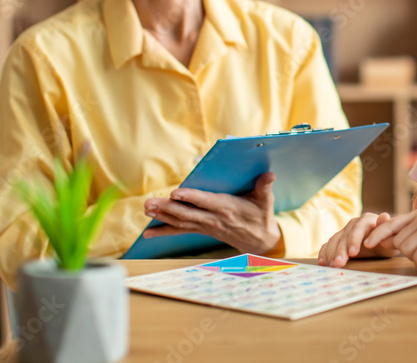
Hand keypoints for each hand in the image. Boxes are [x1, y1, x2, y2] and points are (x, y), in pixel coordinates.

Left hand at [142, 172, 281, 253]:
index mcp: (227, 208)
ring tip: (146, 210)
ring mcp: (205, 226)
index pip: (205, 202)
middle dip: (166, 208)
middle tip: (149, 203)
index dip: (190, 197)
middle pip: (186, 214)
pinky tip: (148, 233)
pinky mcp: (201, 230)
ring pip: (180, 222)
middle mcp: (213, 219)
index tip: (175, 192)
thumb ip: (265, 187)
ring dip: (162, 216)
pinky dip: (164, 231)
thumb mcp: (266, 201)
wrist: (259, 241)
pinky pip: (180, 231)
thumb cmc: (261, 216)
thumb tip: (269, 175)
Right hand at [317, 212, 396, 267]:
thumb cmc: (388, 240)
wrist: (383, 243)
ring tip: (331, 265)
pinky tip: (322, 262)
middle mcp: (353, 224)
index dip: (353, 240)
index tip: (352, 253)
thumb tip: (385, 216)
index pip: (358, 228)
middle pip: (344, 236)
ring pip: (335, 241)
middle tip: (338, 264)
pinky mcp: (339, 241)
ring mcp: (345, 232)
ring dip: (331, 253)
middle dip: (340, 251)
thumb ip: (385, 227)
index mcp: (366, 220)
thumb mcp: (390, 235)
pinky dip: (324, 253)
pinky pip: (329, 245)